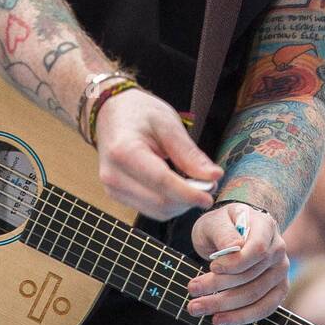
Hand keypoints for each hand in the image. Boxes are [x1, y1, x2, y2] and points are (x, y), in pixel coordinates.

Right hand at [94, 88, 222, 220]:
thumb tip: (214, 177)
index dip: (189, 193)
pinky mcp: (117, 195)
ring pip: (157, 211)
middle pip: (160, 202)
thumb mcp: (168, 124)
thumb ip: (189, 154)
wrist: (110, 112)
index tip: (209, 197)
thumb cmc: (139, 113)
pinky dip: (169, 203)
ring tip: (193, 183)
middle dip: (188, 199)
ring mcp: (112, 188)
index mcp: (124, 152)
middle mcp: (113, 175)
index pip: (161, 182)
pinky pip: (150, 209)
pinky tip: (177, 187)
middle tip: (208, 184)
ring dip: (181, 204)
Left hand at [187, 202, 289, 324]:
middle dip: (218, 287)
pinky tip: (219, 319)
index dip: (235, 263)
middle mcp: (278, 250)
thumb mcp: (216, 220)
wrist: (235, 231)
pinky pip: (263, 309)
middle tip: (191, 290)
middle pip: (251, 276)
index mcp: (266, 227)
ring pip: (254, 296)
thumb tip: (233, 248)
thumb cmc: (224, 224)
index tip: (212, 267)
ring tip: (196, 307)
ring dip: (224, 306)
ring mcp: (280, 272)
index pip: (257, 249)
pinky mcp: (277, 290)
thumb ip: (223, 232)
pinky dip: (240, 317)